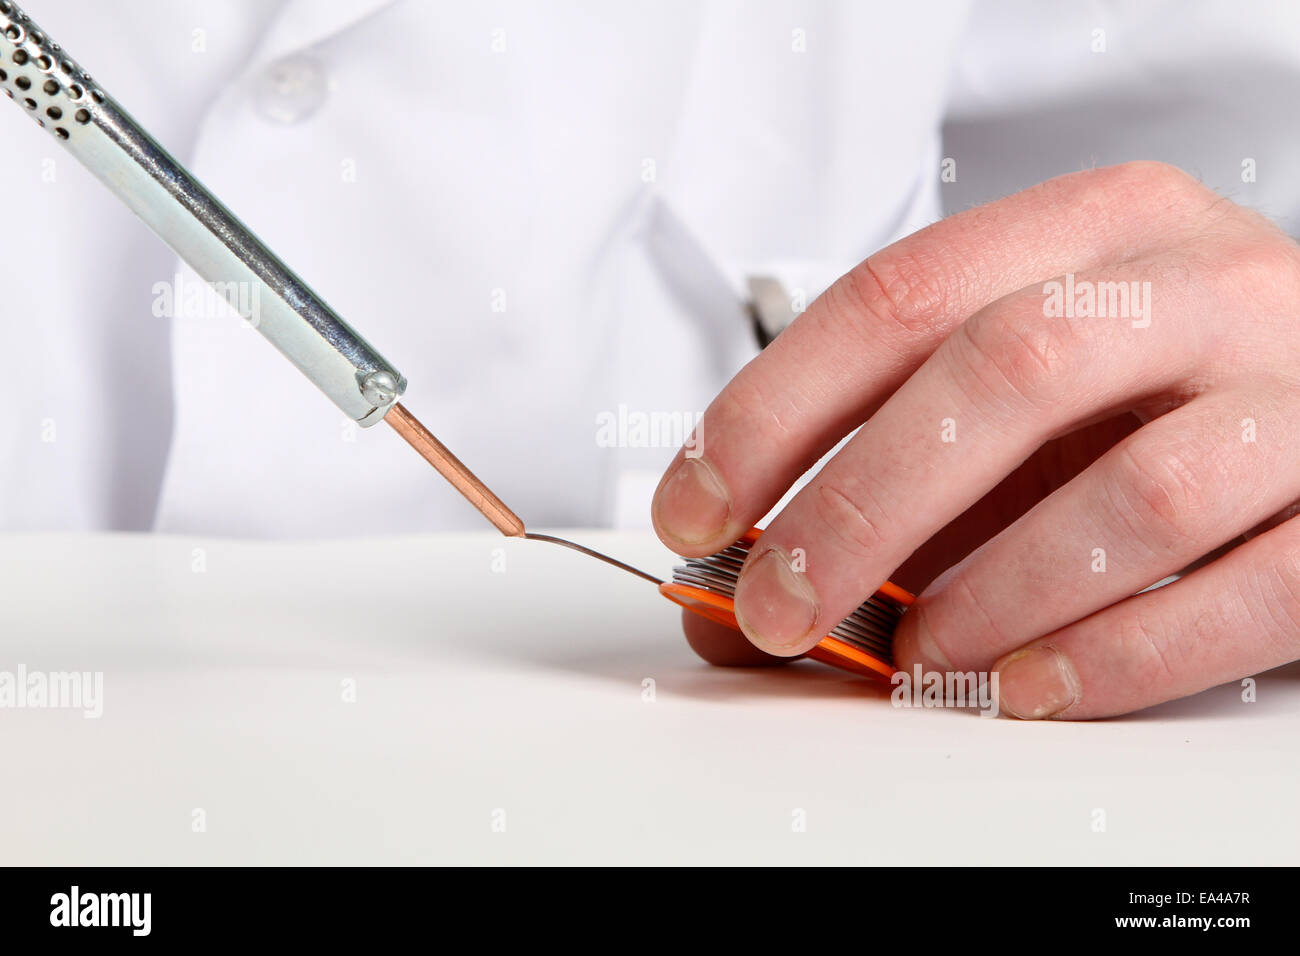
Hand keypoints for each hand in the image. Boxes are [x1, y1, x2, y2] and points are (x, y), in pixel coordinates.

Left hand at [652, 162, 1299, 718]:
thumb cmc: (1159, 382)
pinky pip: (1240, 595)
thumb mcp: (1023, 390)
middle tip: (779, 605)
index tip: (695, 508)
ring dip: (989, 596)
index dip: (772, 412)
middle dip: (861, 506)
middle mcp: (1197, 285)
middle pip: (1000, 372)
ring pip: (1132, 494)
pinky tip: (1021, 690)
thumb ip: (894, 472)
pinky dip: (1110, 660)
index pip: (894, 299)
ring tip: (914, 660)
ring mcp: (1294, 391)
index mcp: (1090, 229)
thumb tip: (739, 596)